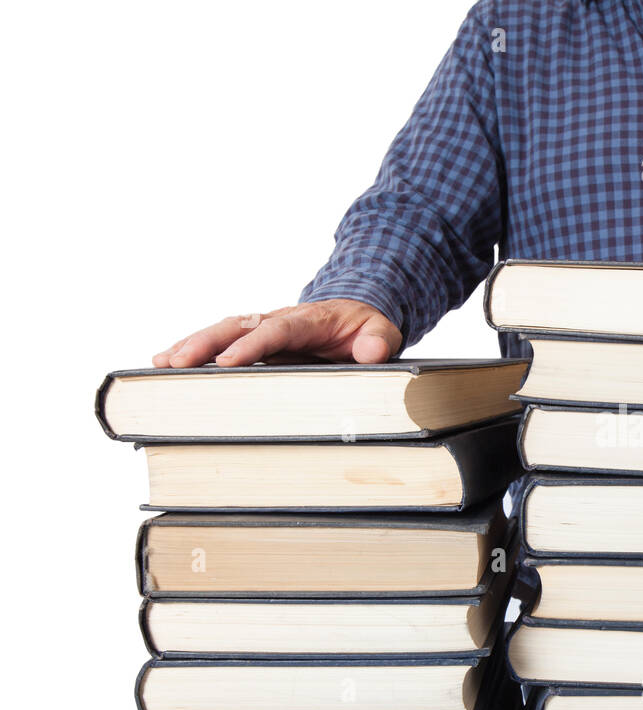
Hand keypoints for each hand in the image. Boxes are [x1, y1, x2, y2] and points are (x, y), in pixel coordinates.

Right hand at [152, 299, 401, 367]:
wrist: (359, 311)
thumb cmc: (367, 326)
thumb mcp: (382, 332)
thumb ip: (378, 341)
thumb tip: (371, 352)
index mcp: (309, 319)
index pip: (276, 330)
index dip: (251, 346)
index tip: (226, 363)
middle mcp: (279, 319)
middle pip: (237, 327)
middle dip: (204, 344)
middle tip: (175, 363)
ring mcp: (264, 328)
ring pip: (222, 331)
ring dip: (190, 346)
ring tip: (160, 365)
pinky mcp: (256, 339)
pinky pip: (221, 340)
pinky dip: (194, 349)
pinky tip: (167, 364)